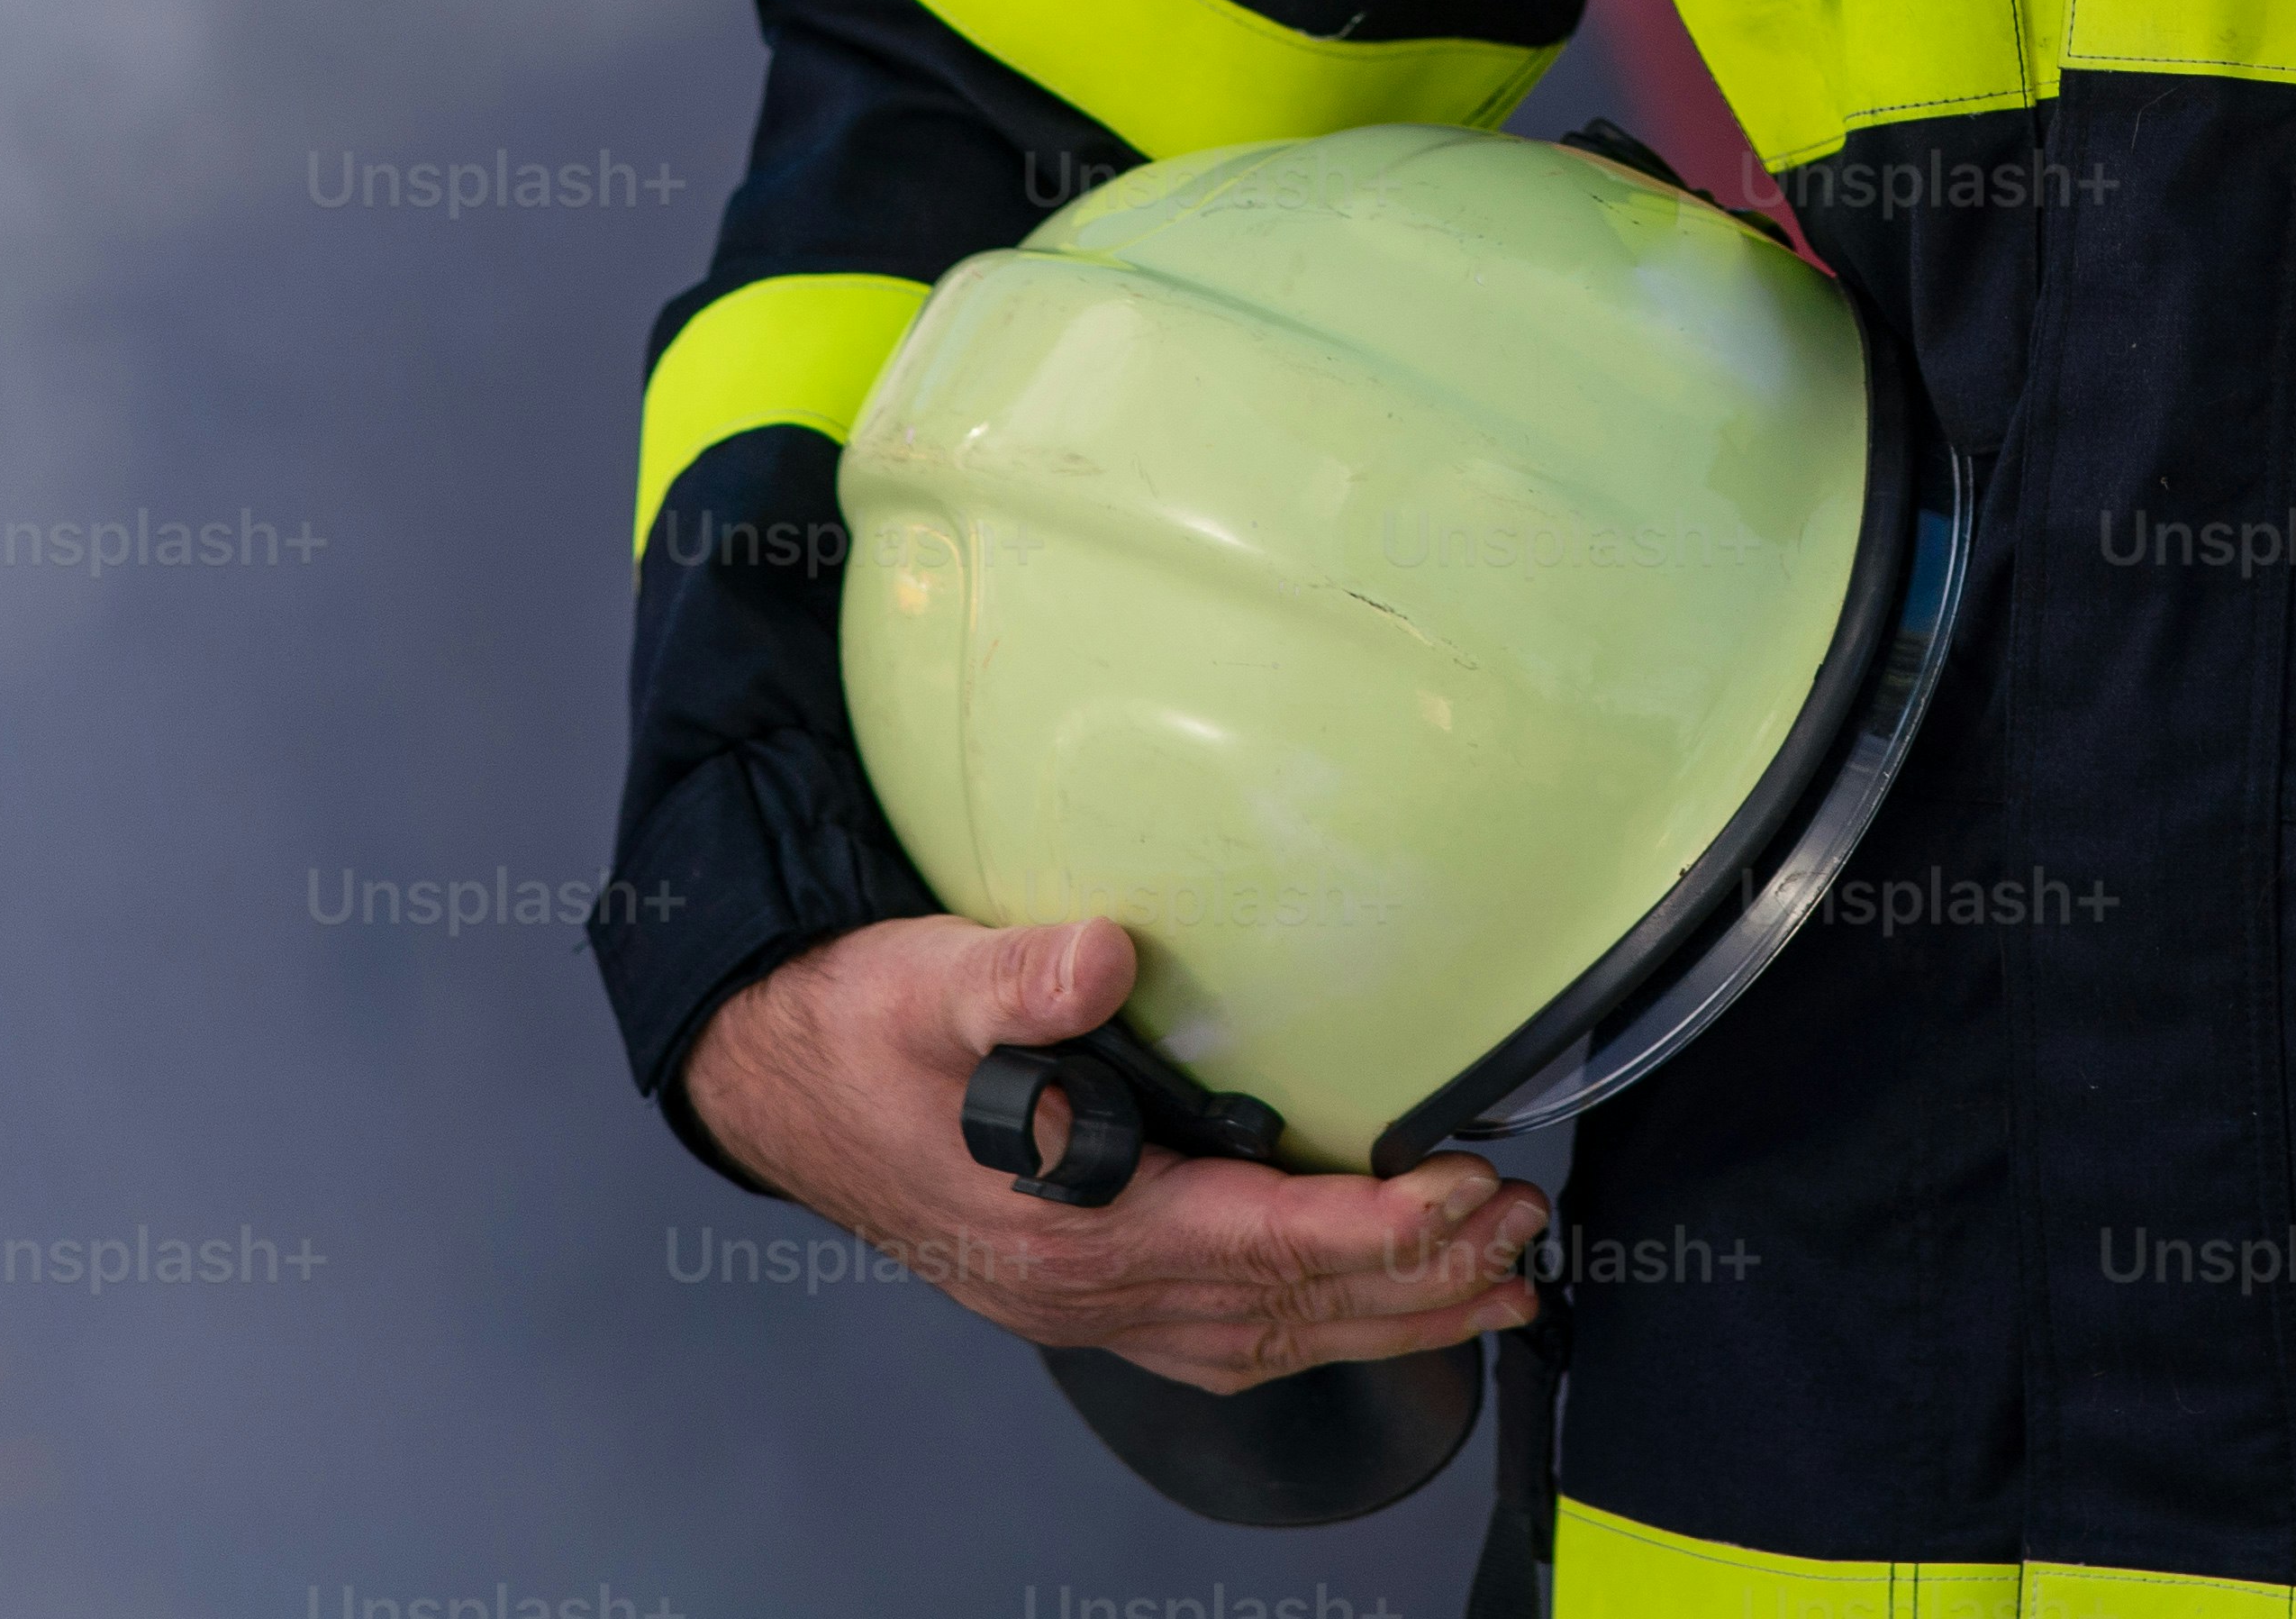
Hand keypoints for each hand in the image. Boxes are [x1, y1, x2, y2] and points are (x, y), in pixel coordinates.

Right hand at [676, 910, 1547, 1395]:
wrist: (770, 1083)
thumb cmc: (853, 1033)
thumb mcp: (920, 982)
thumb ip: (1015, 976)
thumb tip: (1106, 953)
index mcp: (1070, 1226)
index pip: (1260, 1246)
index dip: (1377, 1228)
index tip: (1469, 1191)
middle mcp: (1087, 1291)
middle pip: (1287, 1313)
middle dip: (1418, 1283)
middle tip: (1524, 1238)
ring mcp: (1083, 1306)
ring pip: (1267, 1341)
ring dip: (1388, 1316)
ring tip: (1492, 1286)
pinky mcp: (1079, 1294)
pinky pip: (1223, 1343)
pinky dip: (1311, 1331)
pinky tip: (1361, 1313)